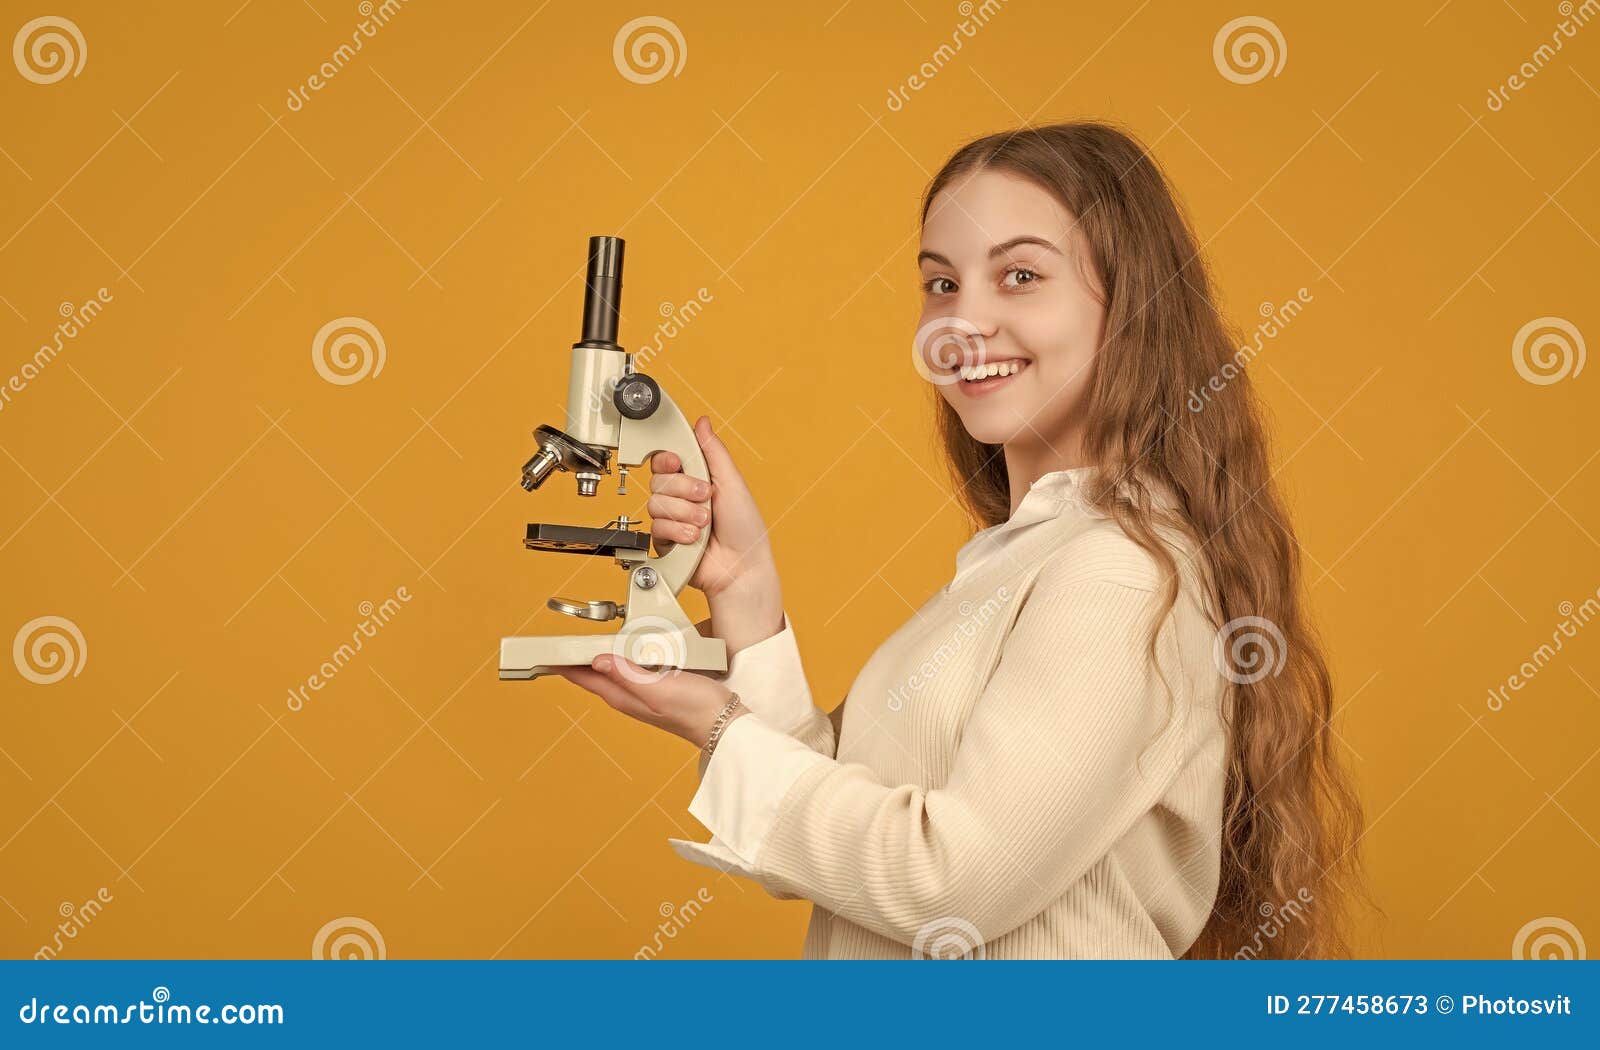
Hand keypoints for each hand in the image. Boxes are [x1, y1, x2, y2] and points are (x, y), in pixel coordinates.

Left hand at [555, 654, 747, 748]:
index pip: (585, 677)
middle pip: (594, 675)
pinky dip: (622, 657)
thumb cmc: (695, 710)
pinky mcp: (658, 686)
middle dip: (573, 661)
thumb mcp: (659, 689)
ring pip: (612, 671)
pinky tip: (624, 649)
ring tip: (579, 644)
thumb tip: (597, 660)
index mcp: (624, 696)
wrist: (725, 723)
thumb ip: (628, 675)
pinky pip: (631, 669)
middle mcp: (629, 695)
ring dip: (596, 658)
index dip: (563, 665)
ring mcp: (643, 692)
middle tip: (553, 646)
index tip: (542, 655)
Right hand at [649, 415, 783, 654]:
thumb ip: (714, 451)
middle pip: (658, 480)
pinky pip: (655, 527)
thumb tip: (703, 422)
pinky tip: (693, 538)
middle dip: (684, 490)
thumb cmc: (745, 528)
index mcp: (695, 479)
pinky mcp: (664, 541)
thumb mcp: (732, 482)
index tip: (677, 462)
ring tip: (705, 524)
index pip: (666, 460)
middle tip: (705, 498)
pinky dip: (677, 532)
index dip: (667, 460)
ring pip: (655, 503)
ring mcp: (672, 520)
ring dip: (684, 513)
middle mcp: (681, 497)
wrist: (741, 567)